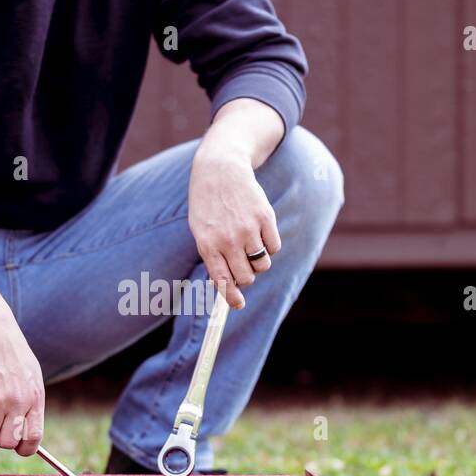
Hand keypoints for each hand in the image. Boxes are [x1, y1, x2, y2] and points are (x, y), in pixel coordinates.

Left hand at [188, 146, 280, 308]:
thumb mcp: (200, 230)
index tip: (238, 305)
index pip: (223, 281)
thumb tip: (225, 285)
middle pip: (247, 277)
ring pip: (263, 265)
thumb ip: (212, 257)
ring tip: (251, 247)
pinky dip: (270, 245)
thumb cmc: (207, 205)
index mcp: (208, 245)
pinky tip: (260, 233)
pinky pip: (275, 247)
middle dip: (246, 277)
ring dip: (259, 262)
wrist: (220, 170)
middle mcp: (228, 240)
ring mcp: (248, 229)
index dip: (232, 297)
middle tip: (243, 266)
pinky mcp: (265, 217)